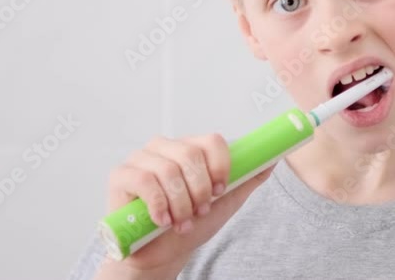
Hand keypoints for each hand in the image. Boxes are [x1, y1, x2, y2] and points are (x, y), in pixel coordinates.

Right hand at [97, 134, 273, 276]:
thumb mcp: (226, 201)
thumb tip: (274, 158)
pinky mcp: (121, 175)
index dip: (220, 166)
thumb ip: (248, 177)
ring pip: (169, 170)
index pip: (211, 141)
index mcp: (190, 149)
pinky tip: (163, 220)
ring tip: (181, 222)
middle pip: (191, 154)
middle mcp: (165, 147)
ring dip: (181, 203)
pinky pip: (145, 181)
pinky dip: (159, 205)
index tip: (220, 190)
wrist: (161, 253)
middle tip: (199, 211)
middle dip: (200, 190)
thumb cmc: (191, 224)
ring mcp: (141, 159)